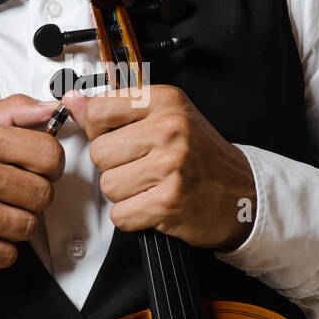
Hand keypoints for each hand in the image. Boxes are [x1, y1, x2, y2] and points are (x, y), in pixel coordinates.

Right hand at [0, 94, 63, 273]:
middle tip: (10, 194)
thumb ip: (11, 112)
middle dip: (33, 197)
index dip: (51, 165)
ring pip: (28, 227)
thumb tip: (51, 109)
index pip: (49, 155)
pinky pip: (7, 255)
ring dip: (15, 224)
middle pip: (43, 195)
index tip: (40, 170)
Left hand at [61, 85, 256, 250]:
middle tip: (142, 167)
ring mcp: (170, 167)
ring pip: (107, 185)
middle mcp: (169, 130)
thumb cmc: (203, 156)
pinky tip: (154, 205)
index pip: (99, 110)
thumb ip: (117, 109)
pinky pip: (120, 214)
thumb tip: (72, 101)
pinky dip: (133, 216)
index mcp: (167, 102)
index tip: (118, 137)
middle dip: (114, 166)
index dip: (100, 130)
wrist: (245, 194)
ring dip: (124, 193)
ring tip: (151, 186)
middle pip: (99, 152)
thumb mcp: (167, 117)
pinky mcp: (168, 202)